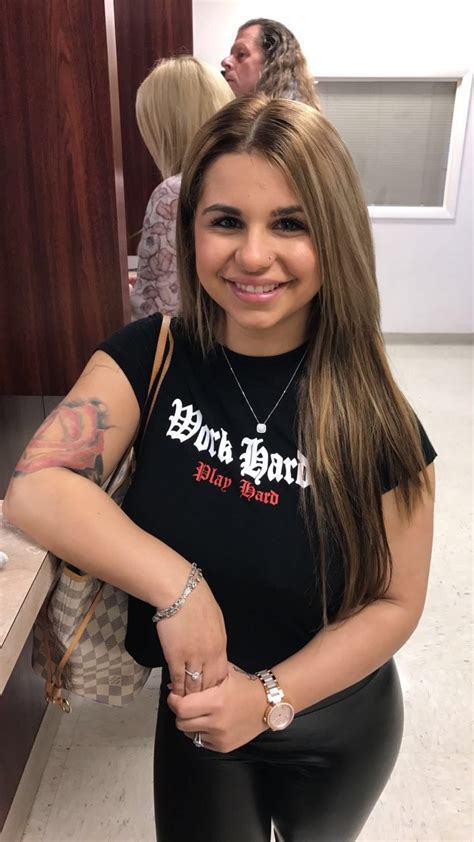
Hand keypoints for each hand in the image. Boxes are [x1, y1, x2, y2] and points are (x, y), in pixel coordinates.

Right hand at [156, 576, 227, 696]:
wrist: (181, 593)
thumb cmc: (197, 601)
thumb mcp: (216, 620)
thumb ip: (216, 638)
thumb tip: (214, 648)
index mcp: (220, 645)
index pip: (221, 674)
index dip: (215, 685)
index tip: (210, 691)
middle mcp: (209, 655)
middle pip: (210, 684)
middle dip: (204, 694)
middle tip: (198, 701)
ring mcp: (193, 657)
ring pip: (194, 685)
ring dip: (190, 695)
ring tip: (185, 701)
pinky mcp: (175, 656)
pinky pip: (179, 679)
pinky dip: (177, 688)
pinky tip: (174, 691)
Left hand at [167, 663, 267, 752]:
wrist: (267, 704)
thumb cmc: (245, 686)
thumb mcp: (224, 673)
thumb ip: (201, 676)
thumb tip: (173, 685)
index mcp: (216, 701)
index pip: (181, 708)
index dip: (174, 701)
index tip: (175, 696)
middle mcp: (217, 722)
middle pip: (181, 723)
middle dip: (180, 713)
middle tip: (187, 705)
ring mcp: (220, 737)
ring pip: (189, 733)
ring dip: (190, 724)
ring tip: (200, 714)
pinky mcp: (223, 747)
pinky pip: (201, 741)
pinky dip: (202, 732)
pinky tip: (211, 723)